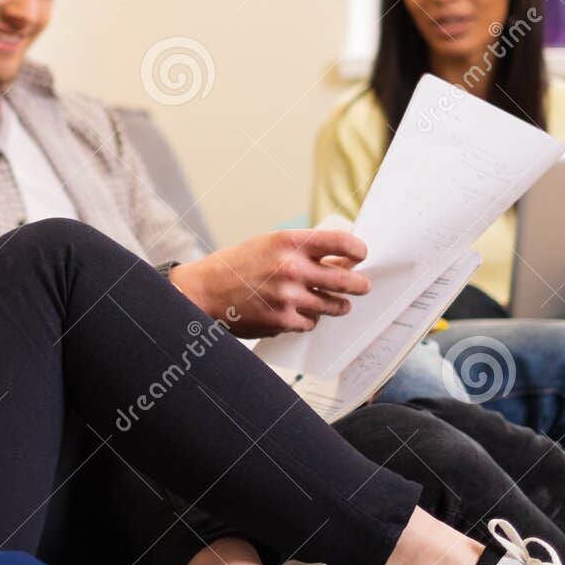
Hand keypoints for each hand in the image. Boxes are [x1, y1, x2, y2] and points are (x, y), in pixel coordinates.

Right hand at [167, 230, 370, 337]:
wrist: (203, 292)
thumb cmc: (235, 266)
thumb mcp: (268, 245)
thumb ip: (302, 250)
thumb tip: (341, 258)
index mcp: (288, 242)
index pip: (341, 243)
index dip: (358, 250)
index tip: (360, 256)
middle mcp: (291, 267)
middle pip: (346, 279)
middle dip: (359, 284)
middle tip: (362, 286)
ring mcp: (288, 297)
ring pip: (333, 305)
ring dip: (339, 305)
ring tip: (339, 303)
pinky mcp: (283, 321)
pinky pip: (311, 322)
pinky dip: (310, 319)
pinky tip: (301, 313)